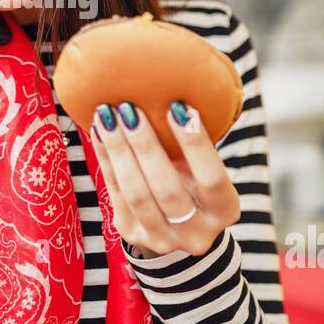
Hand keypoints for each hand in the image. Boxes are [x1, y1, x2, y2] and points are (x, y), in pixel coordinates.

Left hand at [89, 100, 239, 258]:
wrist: (177, 225)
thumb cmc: (195, 179)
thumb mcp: (206, 167)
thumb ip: (195, 143)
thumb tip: (173, 84)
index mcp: (225, 210)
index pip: (212, 178)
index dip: (195, 144)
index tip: (176, 106)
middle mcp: (197, 233)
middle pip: (168, 188)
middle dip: (145, 146)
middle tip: (129, 108)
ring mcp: (163, 239)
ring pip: (136, 194)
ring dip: (118, 151)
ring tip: (107, 115)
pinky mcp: (132, 234)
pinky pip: (115, 192)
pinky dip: (106, 159)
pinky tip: (99, 131)